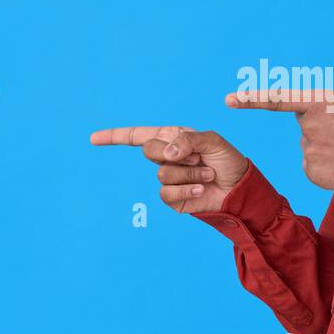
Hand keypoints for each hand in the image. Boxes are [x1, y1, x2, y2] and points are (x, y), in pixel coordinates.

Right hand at [88, 125, 249, 212]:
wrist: (240, 188)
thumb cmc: (228, 160)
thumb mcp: (212, 141)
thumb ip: (187, 140)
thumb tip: (166, 154)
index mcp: (172, 138)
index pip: (137, 135)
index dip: (114, 136)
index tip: (93, 139)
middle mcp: (167, 157)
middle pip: (148, 151)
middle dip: (174, 153)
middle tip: (197, 157)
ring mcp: (169, 179)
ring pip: (162, 173)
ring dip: (189, 173)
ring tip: (207, 174)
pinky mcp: (174, 198)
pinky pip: (167, 193)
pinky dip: (187, 188)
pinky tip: (202, 187)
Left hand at [224, 82, 333, 191]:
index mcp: (320, 103)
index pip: (279, 99)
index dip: (252, 98)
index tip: (229, 100)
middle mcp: (309, 127)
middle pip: (306, 122)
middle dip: (323, 123)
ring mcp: (309, 151)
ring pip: (311, 143)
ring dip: (328, 144)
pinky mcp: (312, 172)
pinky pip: (314, 163)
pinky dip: (328, 163)